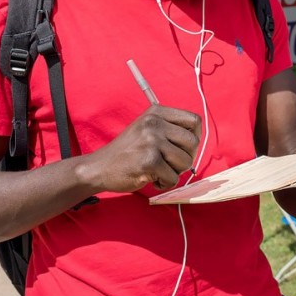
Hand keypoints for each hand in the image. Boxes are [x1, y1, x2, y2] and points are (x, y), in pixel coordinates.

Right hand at [79, 105, 200, 192]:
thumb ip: (170, 129)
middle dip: (185, 158)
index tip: (183, 148)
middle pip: (193, 142)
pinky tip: (152, 178)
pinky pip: (173, 177)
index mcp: (156, 112)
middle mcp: (154, 123)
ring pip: (185, 161)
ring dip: (174, 172)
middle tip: (169, 164)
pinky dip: (165, 183)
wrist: (98, 167)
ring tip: (158, 171)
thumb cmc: (128, 152)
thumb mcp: (147, 129)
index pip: (194, 121)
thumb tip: (197, 141)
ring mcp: (151, 141)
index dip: (194, 137)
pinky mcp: (148, 160)